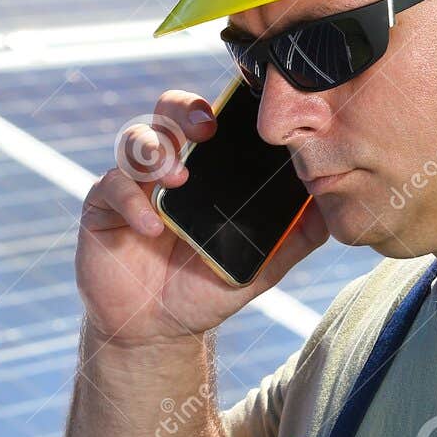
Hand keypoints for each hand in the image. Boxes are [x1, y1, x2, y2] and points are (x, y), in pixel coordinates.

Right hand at [75, 89, 327, 343]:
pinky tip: (150, 227)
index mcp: (204, 170)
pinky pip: (112, 187)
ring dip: (157, 152)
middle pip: (167, 112)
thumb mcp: (259, 265)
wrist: (157, 329)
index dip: (221, 107)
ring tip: (176, 179)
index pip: (209, 120)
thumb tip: (333, 206)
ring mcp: (133, 185)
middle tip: (205, 128)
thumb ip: (294, 237)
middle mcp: (166, 167)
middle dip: (184, 110)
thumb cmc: (203, 289)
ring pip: (137, 141)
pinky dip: (131, 201)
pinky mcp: (103, 207)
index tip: (242, 111)